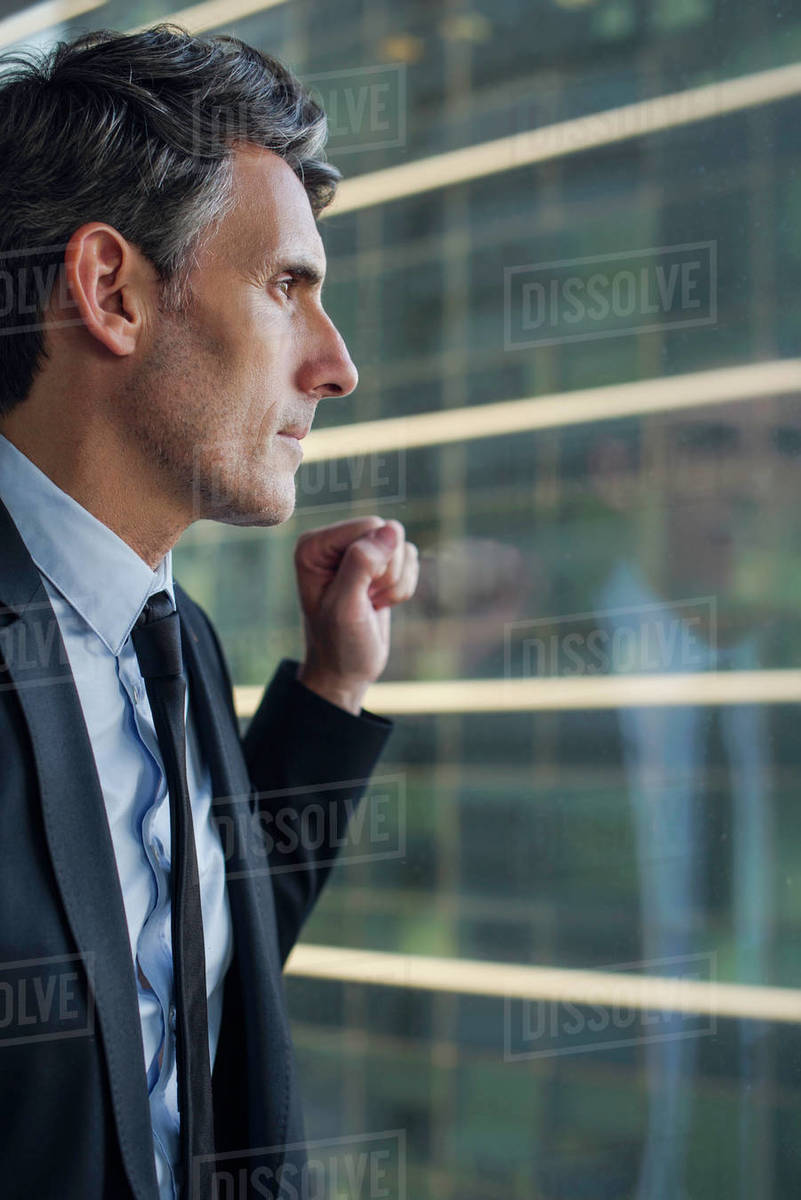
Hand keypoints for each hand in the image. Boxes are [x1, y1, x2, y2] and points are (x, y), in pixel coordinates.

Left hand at [293, 517, 418, 713]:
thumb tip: (392, 529)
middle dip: (386, 574)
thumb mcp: (346, 606)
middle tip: (365, 601)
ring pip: (402, 548)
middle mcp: (333, 542)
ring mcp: (357, 550)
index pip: (370, 527)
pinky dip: (402, 588)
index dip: (376, 563)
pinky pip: (410, 559)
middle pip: (388, 534)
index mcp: (315, 545)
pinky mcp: (378, 563)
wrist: (346, 670)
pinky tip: (379, 603)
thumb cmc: (339, 642)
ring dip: (395, 584)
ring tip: (370, 604)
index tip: (357, 594)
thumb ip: (363, 563)